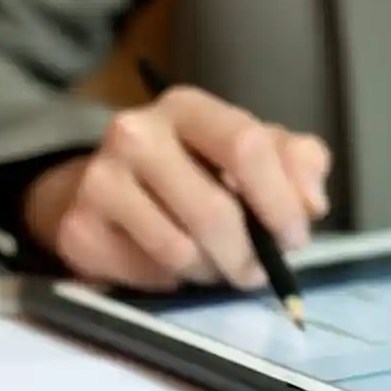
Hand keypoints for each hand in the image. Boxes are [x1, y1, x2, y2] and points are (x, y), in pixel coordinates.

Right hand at [23, 85, 330, 290]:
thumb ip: (297, 164)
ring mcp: (99, 179)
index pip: (245, 146)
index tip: (294, 237)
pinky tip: (170, 264)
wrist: (111, 190)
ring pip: (181, 251)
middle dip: (248, 255)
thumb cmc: (198, 169)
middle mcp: (135, 132)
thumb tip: (311, 202)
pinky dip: (172, 282)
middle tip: (256, 271)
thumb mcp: (255, 154)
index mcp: (187, 108)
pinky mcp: (79, 229)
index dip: (279, 201)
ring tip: (213, 262)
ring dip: (211, 271)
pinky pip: (147, 274)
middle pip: (214, 211)